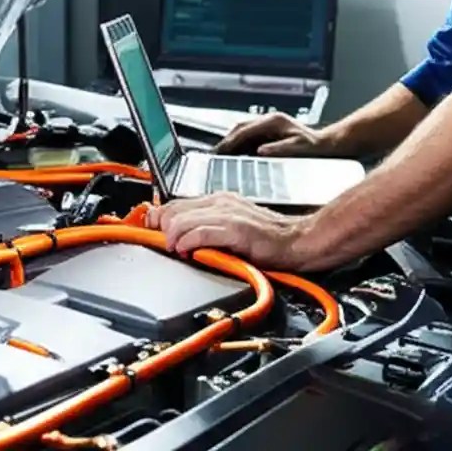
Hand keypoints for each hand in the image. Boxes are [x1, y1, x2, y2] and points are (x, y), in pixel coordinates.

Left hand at [145, 192, 303, 267]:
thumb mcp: (231, 228)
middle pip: (172, 209)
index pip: (174, 203)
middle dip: (160, 229)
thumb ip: (206, 228)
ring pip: (181, 220)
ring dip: (172, 238)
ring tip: (176, 250)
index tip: (153, 232)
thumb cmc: (268, 239)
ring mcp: (228, 214)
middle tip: (165, 245)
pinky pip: (200, 233)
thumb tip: (177, 235)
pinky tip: (188, 252)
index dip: (158, 219)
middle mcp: (221, 202)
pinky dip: (187, 243)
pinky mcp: (236, 229)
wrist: (298, 241)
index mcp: (218, 200)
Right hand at [215, 112, 335, 156]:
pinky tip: (234, 158)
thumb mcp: (299, 149)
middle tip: (213, 157)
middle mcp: (269, 120)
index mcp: (273, 121)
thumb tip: (260, 151)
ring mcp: (268, 125)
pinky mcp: (269, 133)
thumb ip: (280, 149)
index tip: (218, 153)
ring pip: (242, 132)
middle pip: (239, 128)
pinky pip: (248, 138)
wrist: (327, 145)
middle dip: (225, 142)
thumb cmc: (315, 148)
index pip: (244, 130)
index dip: (229, 142)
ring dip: (231, 144)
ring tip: (219, 158)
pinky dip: (239, 147)